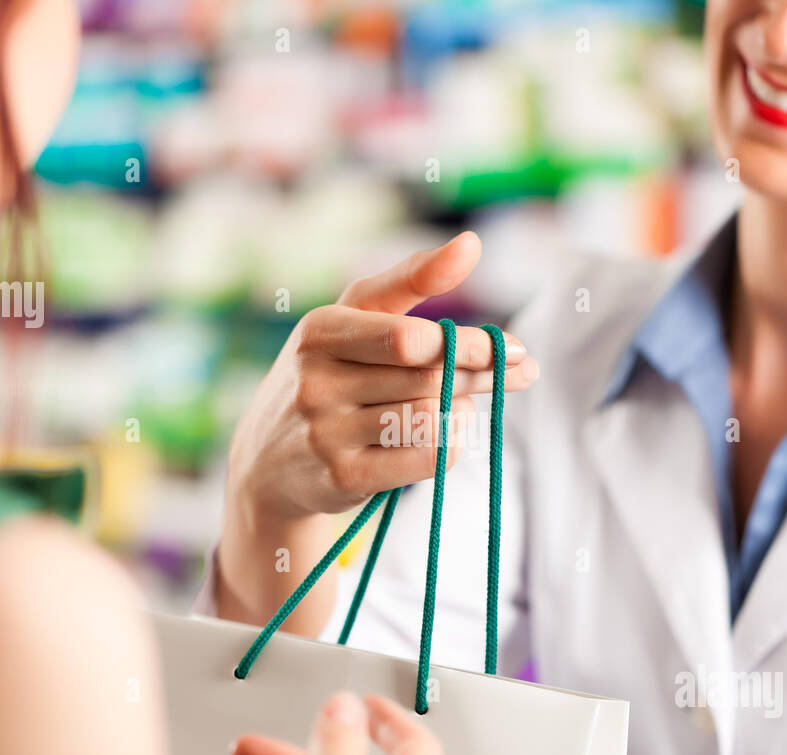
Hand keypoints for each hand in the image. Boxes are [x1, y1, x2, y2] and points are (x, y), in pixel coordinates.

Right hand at [224, 231, 538, 521]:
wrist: (270, 462)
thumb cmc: (330, 374)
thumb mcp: (355, 318)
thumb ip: (411, 279)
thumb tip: (471, 243)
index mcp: (320, 331)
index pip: (410, 338)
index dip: (471, 344)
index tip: (515, 348)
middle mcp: (316, 382)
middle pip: (428, 378)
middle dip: (481, 374)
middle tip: (516, 373)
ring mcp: (326, 435)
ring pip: (431, 419)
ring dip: (462, 411)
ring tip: (460, 405)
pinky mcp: (343, 479)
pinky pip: (426, 460)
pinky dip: (449, 446)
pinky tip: (444, 436)